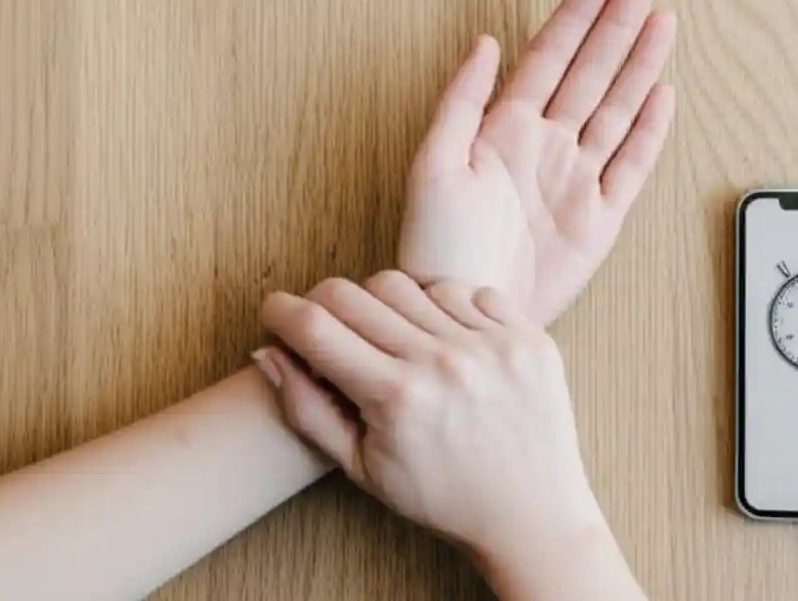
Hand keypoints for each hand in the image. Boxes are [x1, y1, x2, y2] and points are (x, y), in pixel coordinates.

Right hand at [255, 273, 644, 598]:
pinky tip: (447, 339)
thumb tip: (267, 351)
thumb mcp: (362, 468)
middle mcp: (443, 362)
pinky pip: (469, 290)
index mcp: (397, 398)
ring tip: (394, 338)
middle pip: (355, 294)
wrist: (531, 513)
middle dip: (325, 303)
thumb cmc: (443, 497)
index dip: (281, 311)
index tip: (275, 312)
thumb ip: (307, 409)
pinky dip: (447, 307)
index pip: (315, 326)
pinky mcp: (527, 337)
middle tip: (328, 325)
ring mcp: (490, 344)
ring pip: (411, 284)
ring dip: (389, 304)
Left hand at [399, 0, 676, 325]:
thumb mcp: (433, 165)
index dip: (577, 14)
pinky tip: (662, 95)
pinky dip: (649, 131)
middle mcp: (547, 147)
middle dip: (618, 24)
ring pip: (618, 108)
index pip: (551, 57)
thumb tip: (486, 42)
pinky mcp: (599, 218)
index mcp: (507, 129)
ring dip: (641, 64)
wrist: (464, 309)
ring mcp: (576, 180)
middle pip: (593, 72)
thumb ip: (461, 100)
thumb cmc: (437, 245)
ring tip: (662, 21)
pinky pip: (632, 165)